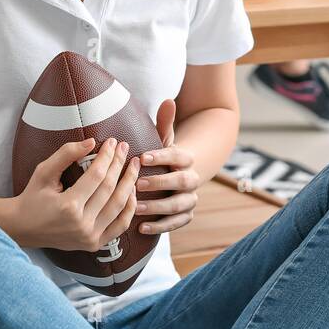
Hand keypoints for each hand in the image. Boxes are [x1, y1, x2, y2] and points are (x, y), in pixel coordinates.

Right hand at [12, 136, 140, 251]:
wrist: (22, 228)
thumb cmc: (32, 197)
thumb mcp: (44, 172)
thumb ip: (66, 154)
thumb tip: (92, 142)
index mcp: (68, 207)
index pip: (96, 176)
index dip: (107, 156)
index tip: (113, 142)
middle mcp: (81, 224)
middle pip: (110, 189)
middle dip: (120, 164)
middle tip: (125, 147)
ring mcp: (89, 237)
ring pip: (119, 206)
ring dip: (130, 183)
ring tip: (133, 165)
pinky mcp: (94, 244)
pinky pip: (120, 225)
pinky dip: (129, 208)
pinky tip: (132, 191)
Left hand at [133, 99, 199, 234]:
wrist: (181, 174)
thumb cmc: (164, 156)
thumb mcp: (164, 139)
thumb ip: (164, 123)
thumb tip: (167, 100)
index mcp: (186, 158)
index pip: (177, 155)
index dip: (161, 156)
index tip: (142, 157)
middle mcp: (192, 179)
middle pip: (182, 182)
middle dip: (160, 183)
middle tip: (138, 183)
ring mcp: (190, 198)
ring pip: (180, 205)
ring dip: (158, 207)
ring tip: (136, 208)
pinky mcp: (186, 215)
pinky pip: (177, 223)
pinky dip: (161, 227)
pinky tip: (141, 228)